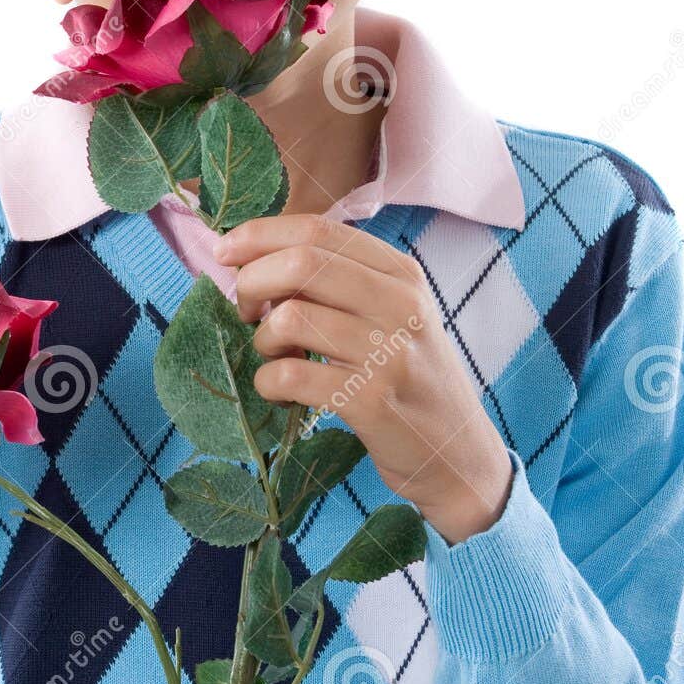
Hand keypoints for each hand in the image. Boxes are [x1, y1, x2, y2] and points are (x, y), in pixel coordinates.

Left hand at [214, 215, 513, 542]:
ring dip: (263, 340)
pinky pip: (291, 376)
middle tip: (246, 311)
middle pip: (302, 263)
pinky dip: (269, 383)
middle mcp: (401, 305)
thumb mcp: (393, 316)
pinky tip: (280, 392)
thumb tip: (254, 257)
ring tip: (274, 357)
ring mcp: (390, 353)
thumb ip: (339, 282)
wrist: (458, 453)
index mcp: (401, 274)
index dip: (260, 234)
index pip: (319, 230)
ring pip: (291, 318)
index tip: (225, 251)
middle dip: (253, 282)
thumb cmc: (410, 378)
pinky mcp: (372, 401)